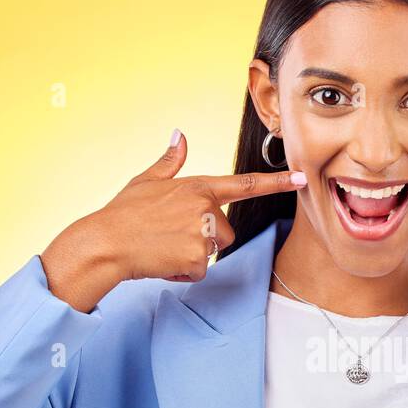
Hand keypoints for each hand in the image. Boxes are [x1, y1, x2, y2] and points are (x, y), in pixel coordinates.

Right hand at [41, 130, 304, 311]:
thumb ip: (171, 162)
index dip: (276, 182)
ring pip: (211, 252)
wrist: (105, 243)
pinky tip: (161, 260)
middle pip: (224, 232)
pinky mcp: (198, 258)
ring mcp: (203, 233)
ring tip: (163, 247)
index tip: (302, 178)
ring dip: (191, 256)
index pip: (245, 184)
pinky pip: (199, 271)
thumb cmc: (123, 213)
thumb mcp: (146, 181)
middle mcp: (206, 208)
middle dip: (202, 239)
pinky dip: (181, 271)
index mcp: (198, 187)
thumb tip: (181, 136)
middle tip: (169, 235)